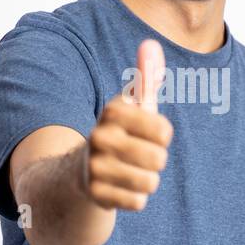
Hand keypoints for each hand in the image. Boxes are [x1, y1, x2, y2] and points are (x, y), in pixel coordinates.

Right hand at [82, 39, 172, 210]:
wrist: (81, 170)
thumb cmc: (120, 133)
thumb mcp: (133, 106)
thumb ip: (146, 77)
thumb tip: (151, 43)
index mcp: (113, 111)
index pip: (164, 131)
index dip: (161, 136)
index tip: (146, 133)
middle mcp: (100, 136)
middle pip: (158, 159)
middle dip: (155, 160)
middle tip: (137, 155)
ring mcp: (95, 166)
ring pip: (149, 182)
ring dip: (146, 180)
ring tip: (130, 171)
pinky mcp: (95, 194)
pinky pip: (138, 201)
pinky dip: (135, 197)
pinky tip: (121, 187)